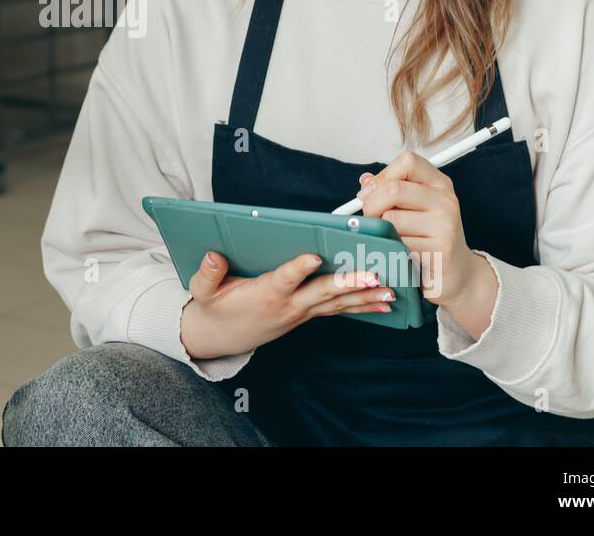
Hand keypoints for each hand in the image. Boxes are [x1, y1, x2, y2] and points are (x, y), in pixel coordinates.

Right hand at [179, 250, 392, 360]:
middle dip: (349, 285)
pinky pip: (337, 310)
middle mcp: (287, 305)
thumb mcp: (202, 292)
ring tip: (391, 291)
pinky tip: (383, 304)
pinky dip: (361, 307)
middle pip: (321, 293)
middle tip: (374, 277)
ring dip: (365, 298)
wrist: (221, 338)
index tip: (313, 256)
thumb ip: (206, 273)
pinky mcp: (306, 315)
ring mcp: (300, 313)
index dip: (297, 269)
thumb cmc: (215, 308)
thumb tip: (212, 255)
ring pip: (336, 304)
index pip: (283, 279)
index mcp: (264, 294)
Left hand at [356, 150, 491, 309]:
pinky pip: (397, 245)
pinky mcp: (440, 252)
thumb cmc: (428, 238)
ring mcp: (445, 227)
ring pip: (391, 220)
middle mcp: (446, 201)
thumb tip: (366, 182)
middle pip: (393, 189)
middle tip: (371, 219)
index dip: (383, 175)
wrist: (457, 275)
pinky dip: (391, 251)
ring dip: (382, 232)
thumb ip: (389, 189)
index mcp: (439, 184)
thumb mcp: (413, 208)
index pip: (408, 161)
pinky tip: (401, 255)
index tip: (373, 192)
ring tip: (392, 240)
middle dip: (371, 205)